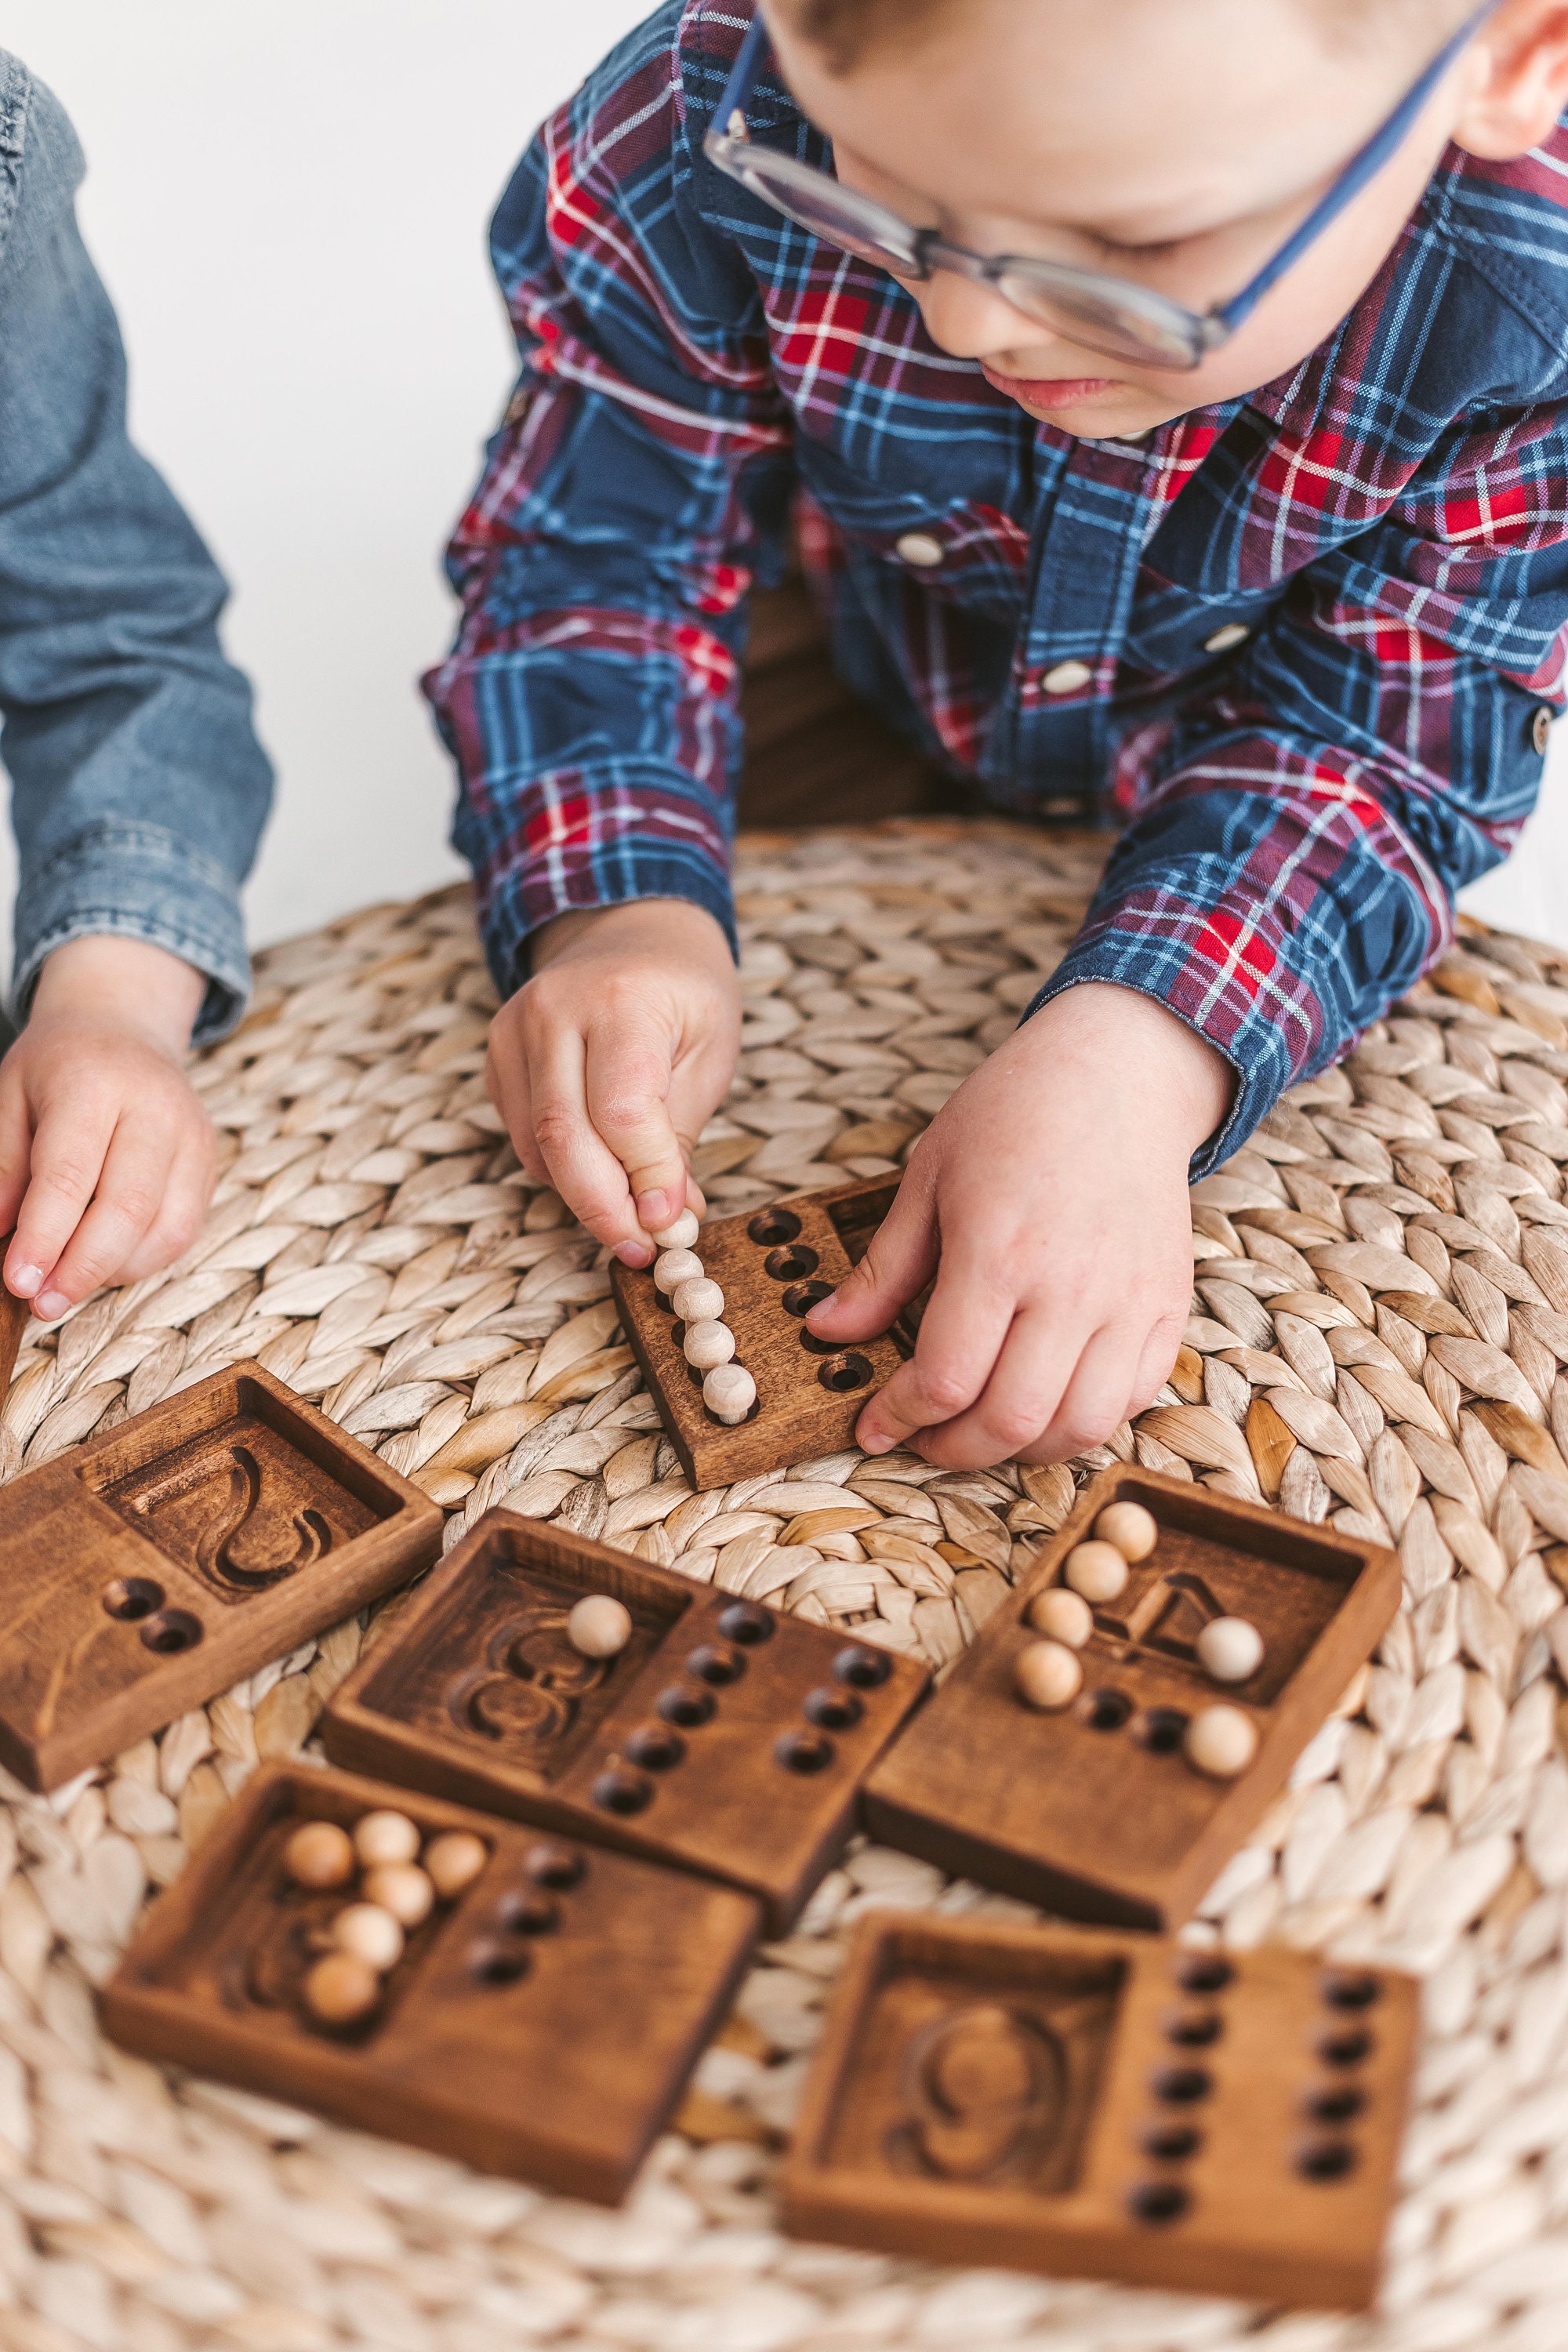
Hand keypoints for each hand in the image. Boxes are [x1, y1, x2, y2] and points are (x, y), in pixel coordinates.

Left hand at [0, 936, 214, 1318]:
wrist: (123, 1027)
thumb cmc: (56, 1067)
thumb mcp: (9, 1097)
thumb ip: (5, 1165)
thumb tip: (4, 1233)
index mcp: (95, 1083)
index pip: (70, 1175)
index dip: (44, 1237)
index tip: (18, 1281)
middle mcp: (155, 1107)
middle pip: (127, 1209)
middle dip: (81, 1268)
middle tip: (43, 1302)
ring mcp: (192, 1135)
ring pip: (164, 1229)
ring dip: (112, 1272)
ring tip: (68, 1284)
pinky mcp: (210, 1161)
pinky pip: (184, 1230)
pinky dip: (143, 1261)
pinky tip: (106, 1264)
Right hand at [486, 899, 741, 1263]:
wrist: (630, 928)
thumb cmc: (684, 991)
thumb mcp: (710, 1051)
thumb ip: (680, 1135)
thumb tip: (663, 1217)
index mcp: (623, 1000)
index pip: (621, 1113)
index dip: (644, 1180)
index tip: (670, 1222)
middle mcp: (554, 1010)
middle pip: (563, 1138)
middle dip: (604, 1210)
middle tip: (641, 1248)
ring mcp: (514, 1031)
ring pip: (536, 1147)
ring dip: (584, 1194)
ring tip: (632, 1207)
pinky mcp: (496, 1055)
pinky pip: (522, 1136)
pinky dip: (561, 1168)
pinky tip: (600, 1163)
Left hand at [806, 983, 1231, 1467]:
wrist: (1118, 1074)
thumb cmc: (1014, 1114)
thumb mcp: (929, 1177)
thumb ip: (883, 1270)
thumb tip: (827, 1333)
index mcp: (998, 1251)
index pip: (945, 1379)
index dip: (899, 1419)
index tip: (873, 1425)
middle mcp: (1071, 1287)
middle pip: (1010, 1420)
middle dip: (951, 1450)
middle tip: (920, 1438)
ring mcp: (1128, 1302)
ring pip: (1078, 1428)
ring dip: (1020, 1450)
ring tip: (981, 1428)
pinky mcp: (1166, 1306)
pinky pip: (1132, 1400)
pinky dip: (1084, 1422)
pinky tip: (1044, 1401)